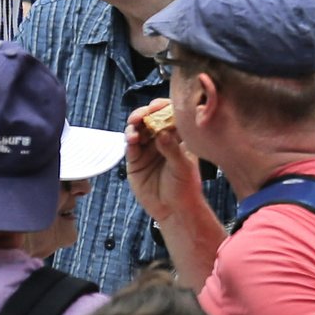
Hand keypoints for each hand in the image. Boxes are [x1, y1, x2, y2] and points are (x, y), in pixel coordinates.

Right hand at [121, 102, 200, 221]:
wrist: (174, 210)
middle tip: (143, 114)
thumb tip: (161, 133)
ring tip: (135, 125)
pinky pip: (130, 147)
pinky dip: (129, 141)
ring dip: (135, 125)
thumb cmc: (185, 187)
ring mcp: (147, 149)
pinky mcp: (135, 161)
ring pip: (138, 130)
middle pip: (150, 120)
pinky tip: (132, 140)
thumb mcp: (183, 166)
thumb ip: (172, 149)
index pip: (169, 115)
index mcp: (177, 137)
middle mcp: (161, 140)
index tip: (157, 105)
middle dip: (144, 114)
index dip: (162, 107)